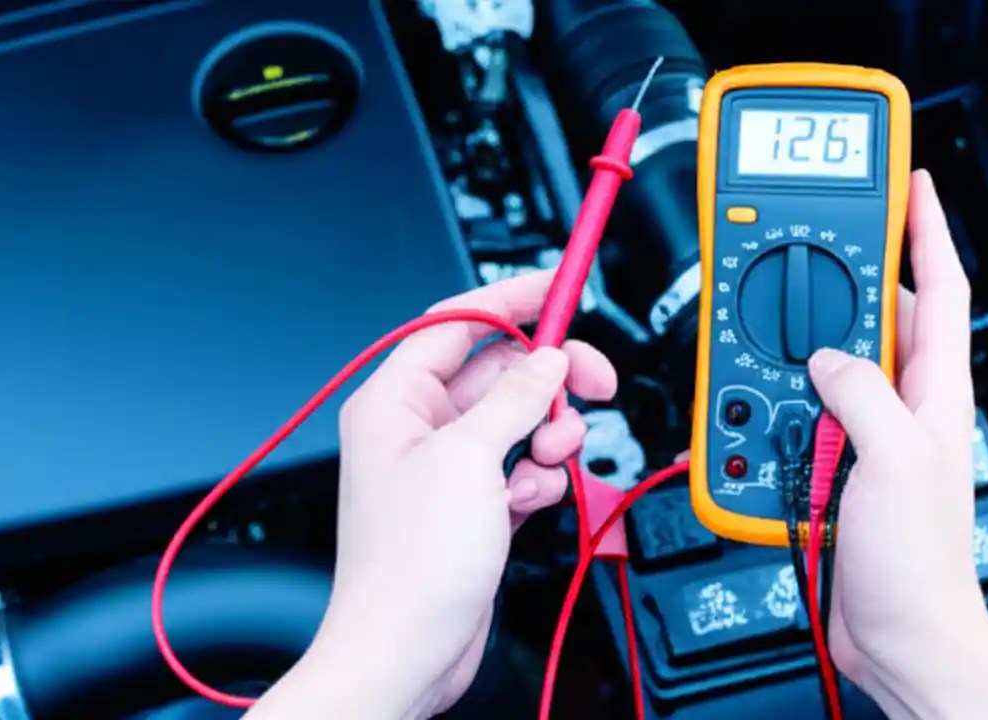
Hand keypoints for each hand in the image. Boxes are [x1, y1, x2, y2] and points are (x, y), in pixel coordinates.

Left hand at [249, 271, 615, 718]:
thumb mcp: (468, 460)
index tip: (561, 286)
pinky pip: (520, 465)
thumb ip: (513, 398)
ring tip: (544, 460)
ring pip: (517, 419)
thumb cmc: (408, 566)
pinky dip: (536, 478)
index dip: (513, 299)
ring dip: (545, 435)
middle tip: (592, 382)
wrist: (409, 650)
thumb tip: (546, 358)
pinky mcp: (472, 503)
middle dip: (546, 380)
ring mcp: (447, 467)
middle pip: (499, 371)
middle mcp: (417, 428)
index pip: (458, 322)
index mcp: (395, 400)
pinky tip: (526, 501)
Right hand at [809, 171, 987, 717]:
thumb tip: (827, 358)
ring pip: (831, 361)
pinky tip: (759, 400)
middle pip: (878, 314)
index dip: (926, 227)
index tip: (910, 181)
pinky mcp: (838, 462)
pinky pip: (803, 410)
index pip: (939, 286)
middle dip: (848, 276)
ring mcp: (871, 433)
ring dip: (800, 346)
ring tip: (773, 330)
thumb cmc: (917, 562)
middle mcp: (906, 404)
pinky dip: (776, 398)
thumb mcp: (893, 460)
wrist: (898, 633)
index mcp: (935, 390)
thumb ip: (860, 393)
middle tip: (813, 244)